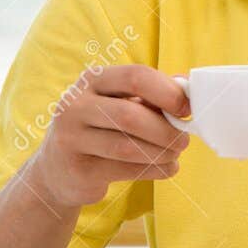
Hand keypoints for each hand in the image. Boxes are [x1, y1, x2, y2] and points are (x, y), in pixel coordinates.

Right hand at [29, 64, 190, 208]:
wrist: (57, 169)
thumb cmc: (101, 128)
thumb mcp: (121, 102)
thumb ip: (153, 93)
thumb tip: (190, 88)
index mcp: (91, 79)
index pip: (135, 76)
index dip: (168, 92)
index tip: (187, 109)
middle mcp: (74, 105)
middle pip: (131, 115)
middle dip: (166, 130)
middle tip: (184, 140)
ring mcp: (71, 138)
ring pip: (128, 147)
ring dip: (162, 153)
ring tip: (175, 154)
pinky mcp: (78, 169)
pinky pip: (126, 170)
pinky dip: (155, 170)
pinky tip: (166, 168)